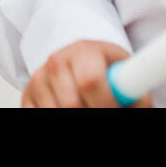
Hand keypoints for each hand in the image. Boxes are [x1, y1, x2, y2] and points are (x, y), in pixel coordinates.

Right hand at [22, 40, 152, 107]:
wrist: (78, 58)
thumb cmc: (103, 66)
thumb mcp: (123, 70)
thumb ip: (133, 89)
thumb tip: (138, 104)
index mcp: (84, 50)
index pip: (90, 80)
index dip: (106, 103)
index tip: (118, 109)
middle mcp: (57, 60)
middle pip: (71, 104)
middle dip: (92, 111)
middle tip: (104, 109)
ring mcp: (39, 78)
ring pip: (57, 111)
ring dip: (77, 115)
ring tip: (89, 105)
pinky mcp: (27, 95)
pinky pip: (40, 115)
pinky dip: (57, 117)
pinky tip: (70, 108)